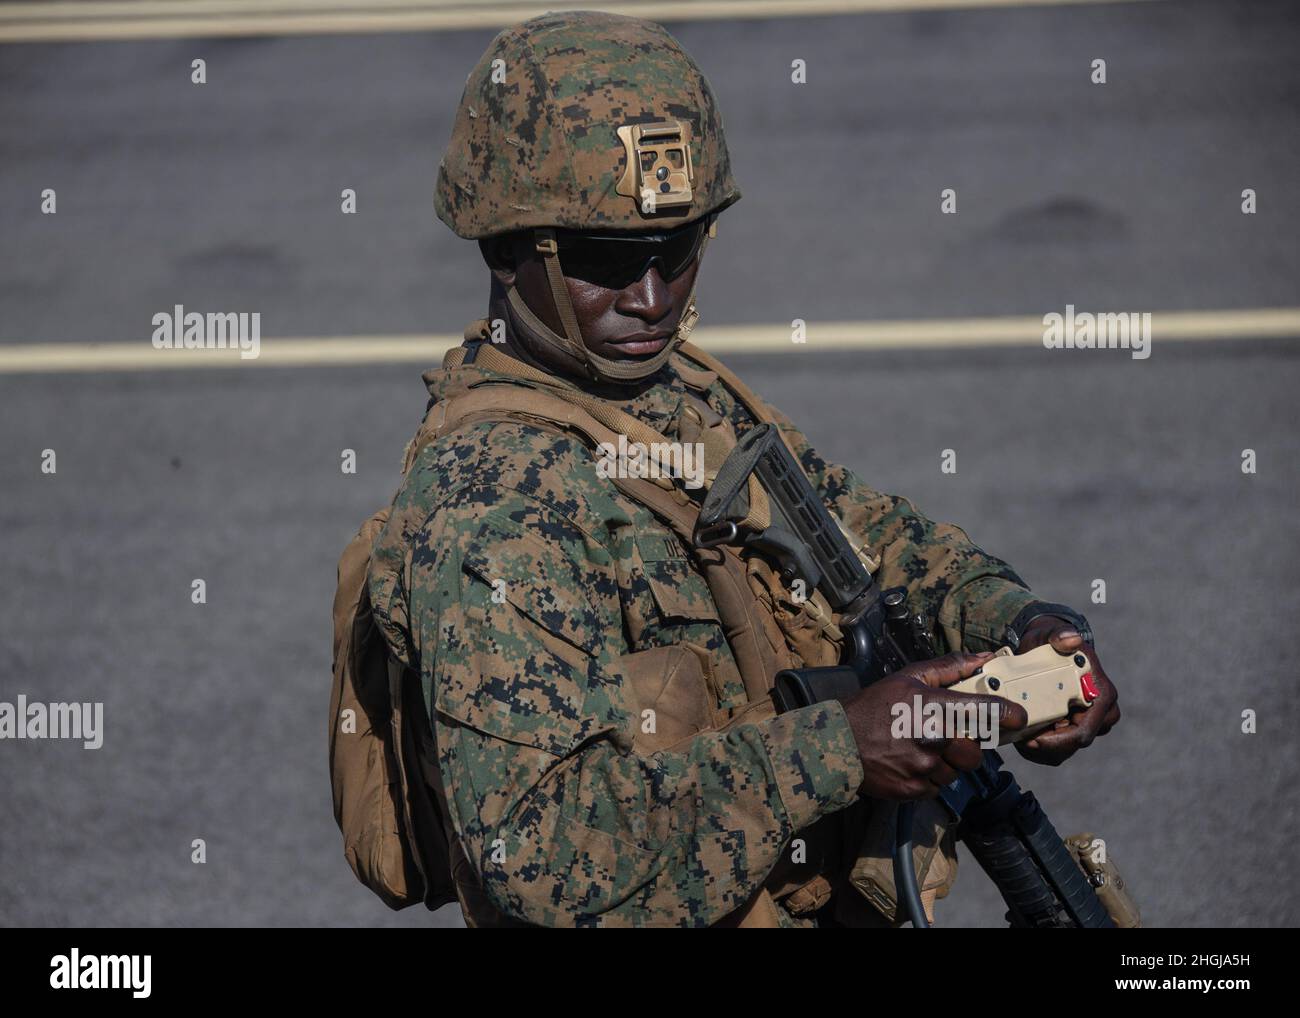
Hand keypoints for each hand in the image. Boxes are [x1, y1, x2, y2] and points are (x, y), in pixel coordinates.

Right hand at [838, 652, 1027, 800]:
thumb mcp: (908, 678)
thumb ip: (949, 668)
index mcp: (931, 706)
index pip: (984, 710)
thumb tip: (984, 658)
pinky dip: (930, 778)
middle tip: (948, 739)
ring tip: (922, 750)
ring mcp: (923, 767)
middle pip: (975, 752)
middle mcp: (931, 738)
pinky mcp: (915, 789)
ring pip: (957, 772)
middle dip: (967, 746)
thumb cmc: (873, 707)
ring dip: (947, 764)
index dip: (1008, 714)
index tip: (1018, 717)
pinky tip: (911, 763)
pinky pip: (938, 787)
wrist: (837, 743)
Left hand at [1013, 618, 1120, 765]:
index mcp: (1101, 694)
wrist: (1046, 648)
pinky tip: (1021, 740)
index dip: (1060, 740)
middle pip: (1074, 744)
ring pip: (1065, 750)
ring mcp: (1087, 721)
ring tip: (1018, 739)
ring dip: (1041, 751)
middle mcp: (1100, 712)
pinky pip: (1058, 749)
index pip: (1085, 730)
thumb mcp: (1052, 636)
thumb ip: (1059, 636)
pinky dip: (1040, 749)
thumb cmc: (1051, 643)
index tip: (1033, 739)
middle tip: (1020, 741)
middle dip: (1047, 747)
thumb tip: (1071, 639)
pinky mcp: (1073, 727)